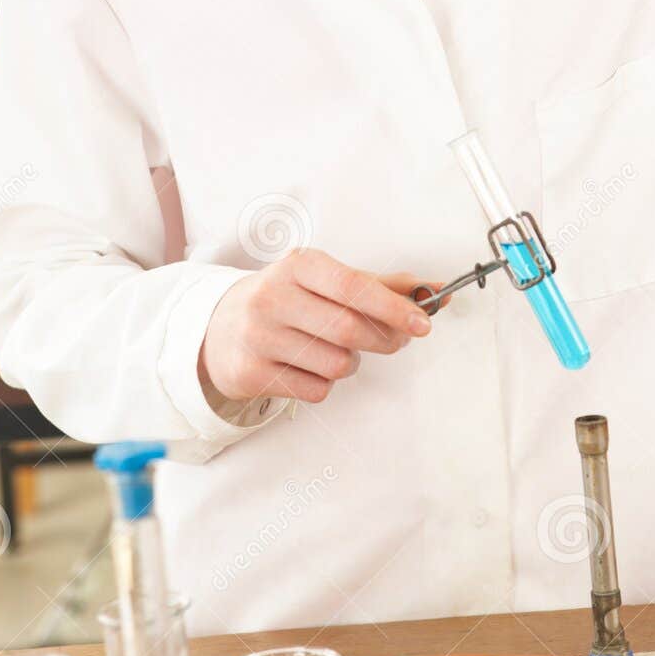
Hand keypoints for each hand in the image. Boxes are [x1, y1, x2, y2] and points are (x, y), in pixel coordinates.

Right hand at [198, 248, 443, 405]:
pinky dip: (324, 383)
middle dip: (383, 340)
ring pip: (337, 364)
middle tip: (392, 341)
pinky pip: (317, 389)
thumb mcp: (325, 282)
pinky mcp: (251, 372)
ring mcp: (258, 336)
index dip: (394, 307)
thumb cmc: (287, 301)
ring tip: (331, 349)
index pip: (354, 286)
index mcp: (298, 265)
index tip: (422, 324)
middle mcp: (273, 296)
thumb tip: (434, 290)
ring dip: (350, 363)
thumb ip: (381, 286)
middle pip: (350, 330)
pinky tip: (306, 366)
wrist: (219, 328)